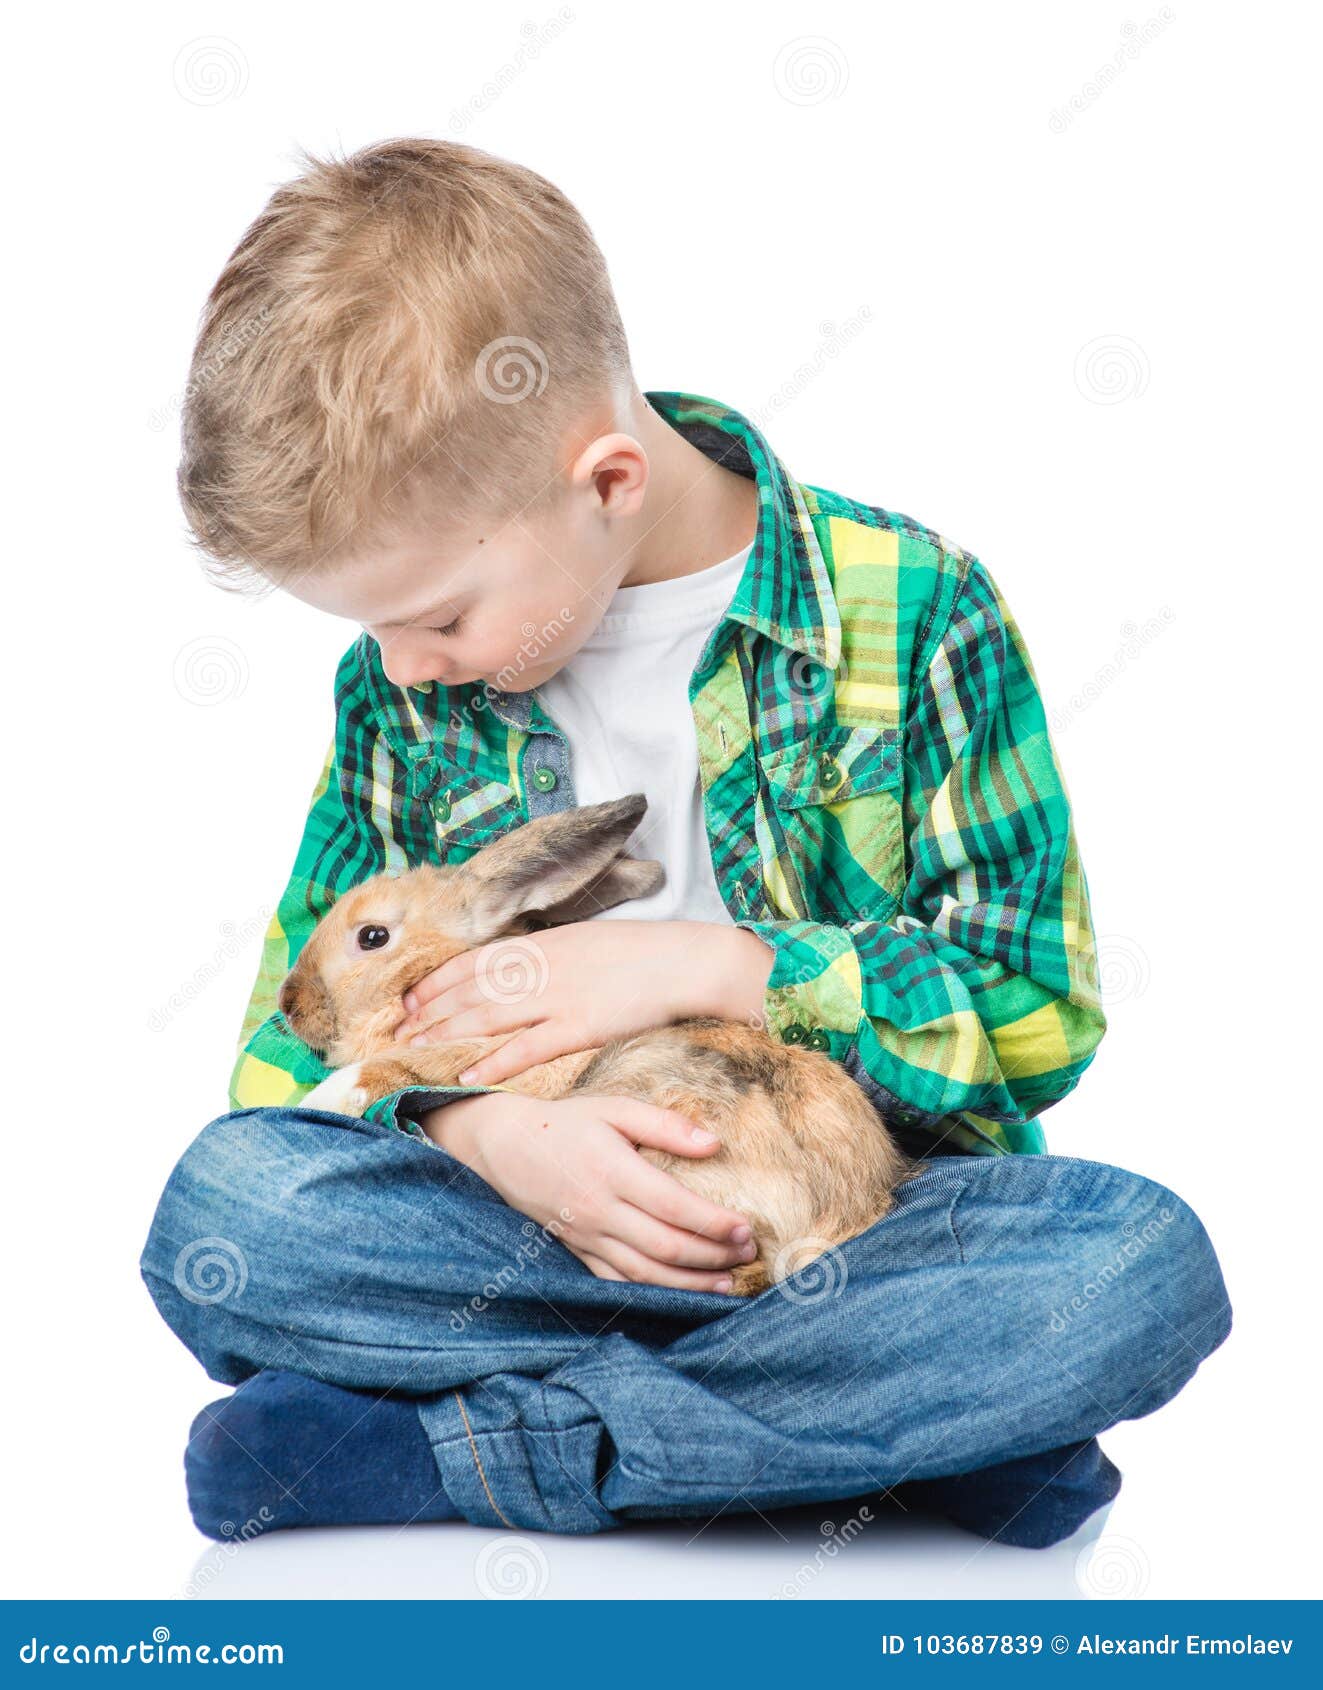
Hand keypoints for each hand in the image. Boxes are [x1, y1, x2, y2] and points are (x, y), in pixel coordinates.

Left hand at [394, 919, 773, 1086]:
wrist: (688, 962)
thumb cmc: (646, 954)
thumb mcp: (589, 944)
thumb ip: (553, 957)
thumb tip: (523, 972)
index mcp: (544, 944)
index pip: (474, 962)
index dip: (436, 982)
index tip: (409, 999)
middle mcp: (542, 967)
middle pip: (470, 991)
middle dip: (429, 1011)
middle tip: (397, 1032)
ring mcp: (559, 996)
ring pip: (487, 1017)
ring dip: (447, 1035)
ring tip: (416, 1051)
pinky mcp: (580, 1026)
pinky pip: (526, 1047)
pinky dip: (493, 1061)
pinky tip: (468, 1073)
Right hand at [421, 1089, 757, 1291]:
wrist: (503, 1146)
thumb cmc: (566, 1123)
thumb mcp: (614, 1109)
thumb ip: (665, 1125)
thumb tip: (714, 1143)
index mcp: (613, 1171)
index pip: (674, 1206)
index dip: (714, 1223)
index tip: (746, 1228)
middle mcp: (599, 1210)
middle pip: (665, 1245)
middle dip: (712, 1255)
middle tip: (747, 1254)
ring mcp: (586, 1237)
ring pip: (644, 1272)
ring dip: (689, 1282)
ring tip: (726, 1283)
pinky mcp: (577, 1251)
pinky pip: (617, 1281)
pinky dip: (651, 1292)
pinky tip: (679, 1293)